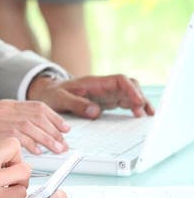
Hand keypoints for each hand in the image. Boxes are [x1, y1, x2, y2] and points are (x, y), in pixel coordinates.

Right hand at [0, 99, 69, 159]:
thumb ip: (11, 128)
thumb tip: (31, 140)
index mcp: (5, 106)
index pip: (37, 107)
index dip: (54, 118)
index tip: (65, 129)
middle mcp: (3, 109)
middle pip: (37, 114)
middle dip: (54, 129)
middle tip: (64, 144)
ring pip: (30, 124)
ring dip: (47, 137)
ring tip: (57, 150)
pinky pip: (15, 135)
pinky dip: (30, 143)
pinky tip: (38, 152)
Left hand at [27, 73, 154, 118]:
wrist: (48, 93)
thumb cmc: (53, 94)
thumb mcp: (60, 99)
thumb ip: (76, 104)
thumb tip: (95, 111)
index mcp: (94, 83)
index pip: (119, 80)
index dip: (131, 89)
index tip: (138, 101)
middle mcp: (103, 87)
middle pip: (129, 86)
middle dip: (140, 97)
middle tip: (145, 113)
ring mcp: (106, 94)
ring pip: (129, 94)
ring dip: (140, 103)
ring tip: (149, 116)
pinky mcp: (106, 102)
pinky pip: (124, 102)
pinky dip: (133, 108)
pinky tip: (140, 116)